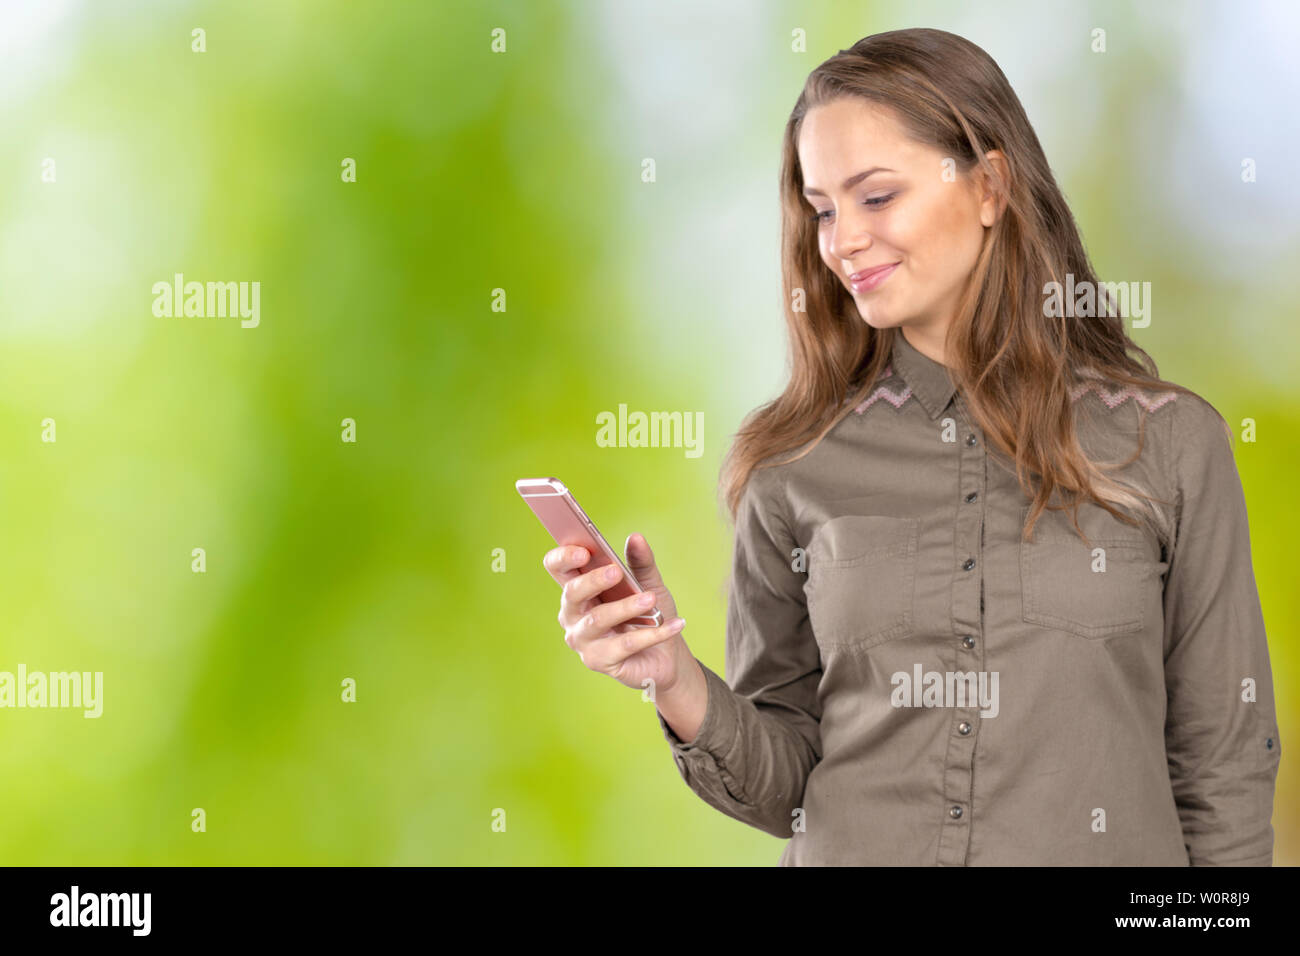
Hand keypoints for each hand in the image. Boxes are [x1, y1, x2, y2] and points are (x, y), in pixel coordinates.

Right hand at [544, 534, 690, 694]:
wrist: (665, 655)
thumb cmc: (649, 615)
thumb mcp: (649, 584)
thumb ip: (641, 562)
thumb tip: (636, 537)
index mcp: (579, 589)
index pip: (557, 568)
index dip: (564, 558)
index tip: (584, 551)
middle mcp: (573, 614)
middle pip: (572, 593)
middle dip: (593, 580)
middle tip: (616, 571)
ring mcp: (583, 640)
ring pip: (598, 619)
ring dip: (626, 607)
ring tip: (650, 599)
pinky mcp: (599, 661)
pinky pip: (625, 645)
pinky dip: (652, 634)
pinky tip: (675, 624)